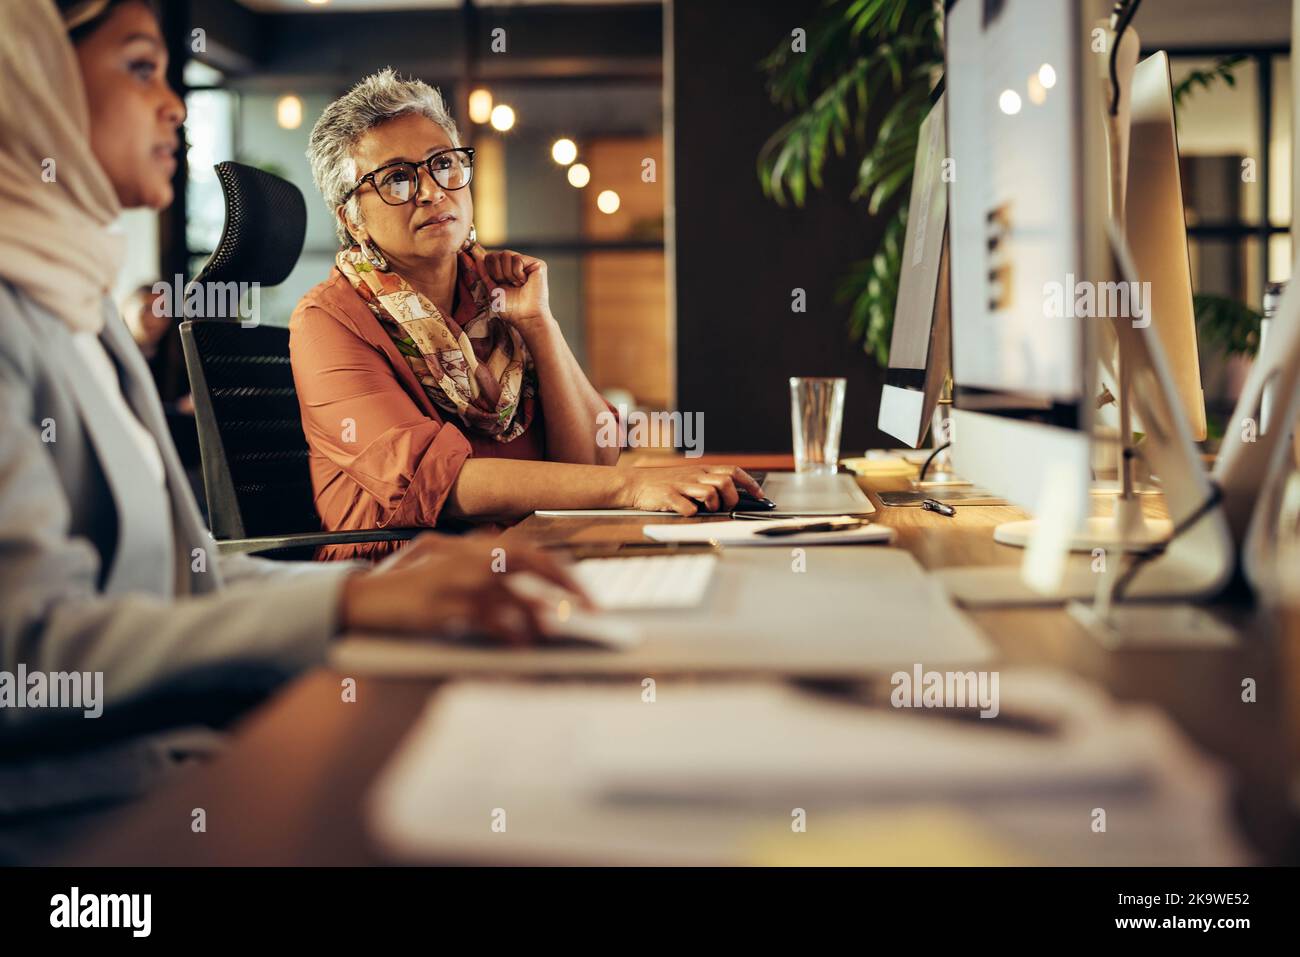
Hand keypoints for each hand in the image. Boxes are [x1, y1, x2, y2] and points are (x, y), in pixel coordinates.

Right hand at [340, 532, 591, 644]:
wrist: (361, 600)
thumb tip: (542, 614)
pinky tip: (522, 645)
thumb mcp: (450, 575)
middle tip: (591, 610)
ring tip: (557, 632)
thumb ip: (489, 582)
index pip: (530, 551)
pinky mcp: (439, 605)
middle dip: (565, 585)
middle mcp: (466, 554)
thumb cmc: (410, 592)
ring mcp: (453, 578)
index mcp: (472, 546)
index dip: (562, 572)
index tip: (586, 596)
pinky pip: (484, 618)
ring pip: (511, 592)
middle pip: (530, 561)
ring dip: (538, 614)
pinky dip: (508, 632)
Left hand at [459, 244, 551, 336]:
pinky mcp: (537, 264)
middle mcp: (516, 264)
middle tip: (508, 286)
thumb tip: (475, 252)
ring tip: (517, 285)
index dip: (487, 267)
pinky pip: (517, 259)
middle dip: (497, 273)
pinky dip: (517, 274)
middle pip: (496, 254)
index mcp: (505, 269)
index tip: (494, 281)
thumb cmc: (510, 307)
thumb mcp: (491, 288)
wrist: (525, 317)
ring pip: (506, 254)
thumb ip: (483, 271)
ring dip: (508, 275)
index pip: (489, 257)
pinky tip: (525, 282)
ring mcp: (527, 263)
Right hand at [616, 464, 764, 515]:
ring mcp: (682, 485)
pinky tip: (687, 512)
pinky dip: (691, 513)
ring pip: (711, 493)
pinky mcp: (669, 497)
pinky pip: (687, 507)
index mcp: (702, 470)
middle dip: (732, 498)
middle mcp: (695, 475)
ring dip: (714, 505)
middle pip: (726, 482)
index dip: (750, 483)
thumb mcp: (689, 477)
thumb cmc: (664, 484)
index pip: (734, 471)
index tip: (760, 495)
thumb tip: (731, 496)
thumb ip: (708, 483)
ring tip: (707, 510)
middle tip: (726, 507)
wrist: (635, 484)